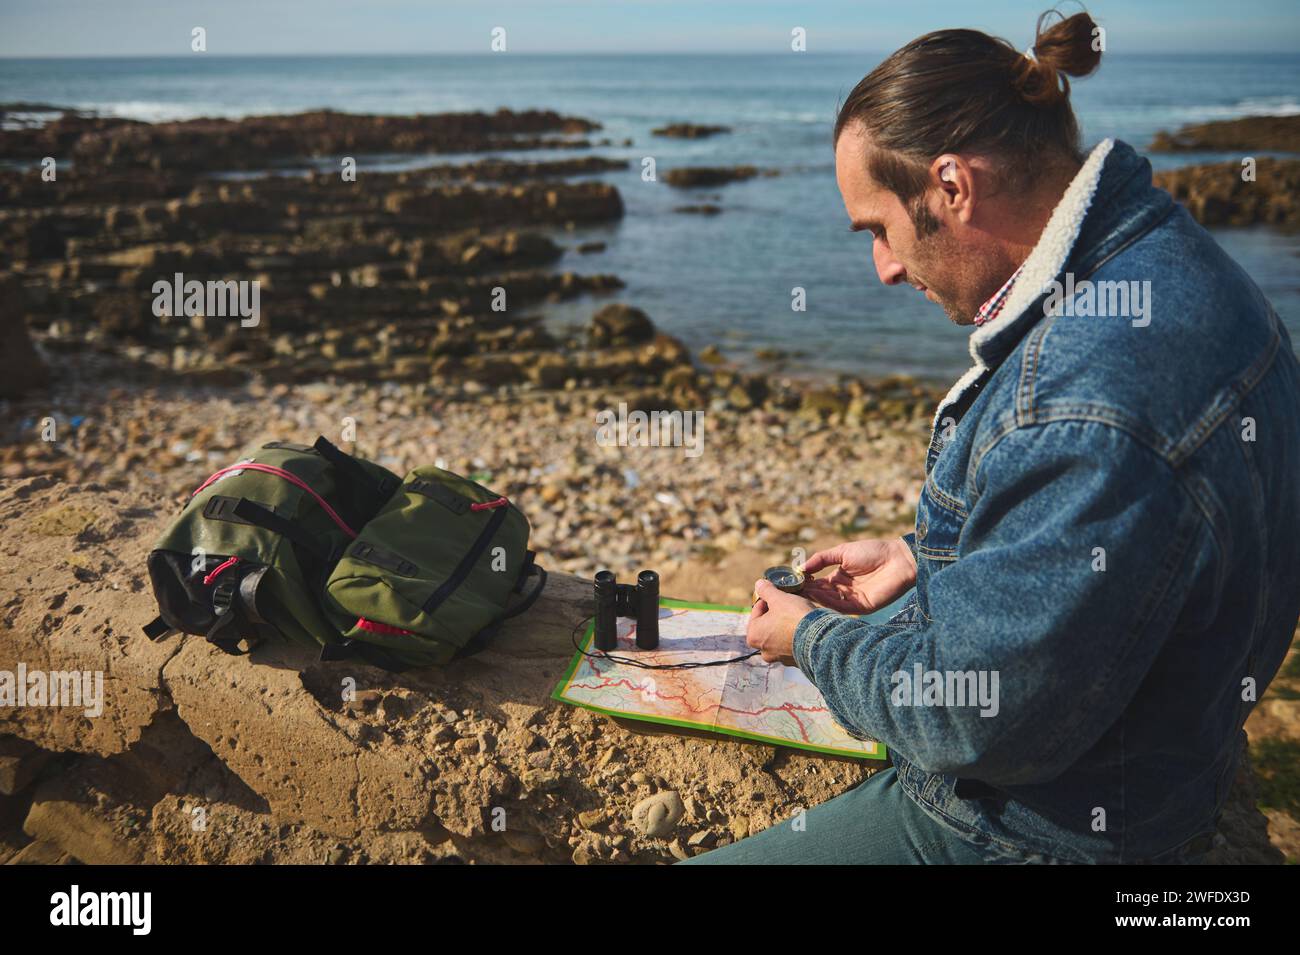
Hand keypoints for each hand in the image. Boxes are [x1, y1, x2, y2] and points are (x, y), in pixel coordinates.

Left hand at [746, 578, 818, 664]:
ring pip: (780, 636)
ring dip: (786, 626)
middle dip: (776, 614)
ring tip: (797, 615)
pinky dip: (796, 637)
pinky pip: (793, 645)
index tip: (777, 594)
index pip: (757, 610)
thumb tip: (759, 584)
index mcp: (753, 636)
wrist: (820, 639)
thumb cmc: (794, 617)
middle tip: (787, 604)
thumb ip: (766, 590)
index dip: (768, 599)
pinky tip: (804, 628)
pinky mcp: (795, 661)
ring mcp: (780, 658)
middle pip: (767, 624)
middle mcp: (764, 650)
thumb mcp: (778, 598)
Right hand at [799, 538, 917, 614]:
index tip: (791, 583)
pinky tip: (819, 595)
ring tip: (803, 592)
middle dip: (807, 593)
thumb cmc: (872, 551)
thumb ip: (822, 559)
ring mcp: (852, 600)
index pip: (817, 584)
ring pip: (830, 602)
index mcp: (838, 578)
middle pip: (821, 595)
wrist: (898, 558)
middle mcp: (843, 591)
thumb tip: (800, 567)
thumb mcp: (842, 551)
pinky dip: (830, 603)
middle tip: (793, 591)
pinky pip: (843, 607)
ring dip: (816, 598)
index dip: (805, 583)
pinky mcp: (863, 607)